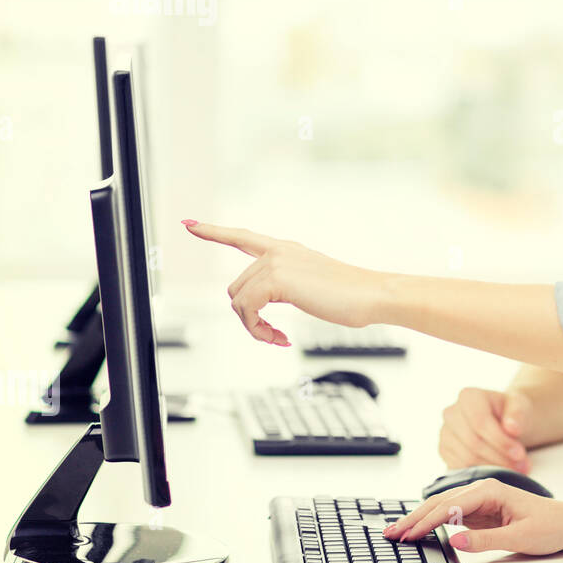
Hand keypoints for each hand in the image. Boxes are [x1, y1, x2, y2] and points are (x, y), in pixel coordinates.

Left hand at [182, 220, 389, 345]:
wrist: (372, 295)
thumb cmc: (351, 296)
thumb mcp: (311, 287)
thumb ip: (286, 287)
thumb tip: (264, 306)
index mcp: (286, 251)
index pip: (242, 237)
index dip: (214, 232)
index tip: (189, 224)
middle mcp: (278, 252)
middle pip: (236, 288)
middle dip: (249, 317)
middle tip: (273, 335)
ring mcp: (276, 263)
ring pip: (238, 301)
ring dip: (253, 327)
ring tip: (277, 337)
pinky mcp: (277, 279)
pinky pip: (247, 310)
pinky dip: (258, 330)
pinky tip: (280, 338)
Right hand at [384, 479, 562, 555]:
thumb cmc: (550, 525)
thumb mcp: (520, 537)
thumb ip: (486, 539)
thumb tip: (453, 538)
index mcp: (491, 489)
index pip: (449, 505)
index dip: (426, 521)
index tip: (408, 535)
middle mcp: (483, 490)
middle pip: (440, 501)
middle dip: (414, 517)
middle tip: (390, 533)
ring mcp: (480, 499)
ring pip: (442, 506)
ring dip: (419, 518)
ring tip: (397, 531)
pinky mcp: (481, 510)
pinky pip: (451, 514)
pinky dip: (432, 521)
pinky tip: (418, 529)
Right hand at [439, 387, 534, 471]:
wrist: (502, 421)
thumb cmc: (510, 413)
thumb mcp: (520, 407)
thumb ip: (518, 414)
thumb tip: (512, 428)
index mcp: (469, 396)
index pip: (480, 422)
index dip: (500, 441)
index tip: (520, 454)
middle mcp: (452, 413)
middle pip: (473, 443)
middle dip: (500, 458)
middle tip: (522, 467)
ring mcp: (445, 433)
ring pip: (467, 459)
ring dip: (494, 469)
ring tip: (515, 470)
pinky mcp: (445, 451)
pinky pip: (461, 469)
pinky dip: (482, 475)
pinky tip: (499, 472)